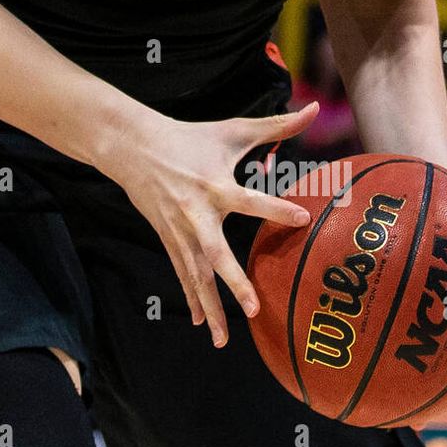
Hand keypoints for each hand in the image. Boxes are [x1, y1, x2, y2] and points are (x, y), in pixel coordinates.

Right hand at [98, 102, 318, 344]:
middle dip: (233, 282)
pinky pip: (182, 273)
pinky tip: (200, 324)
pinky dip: (191, 298)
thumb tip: (313, 106)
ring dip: (208, 306)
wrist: (134, 147)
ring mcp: (180, 231)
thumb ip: (275, 126)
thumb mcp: (232, 131)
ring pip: (195, 274)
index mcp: (215, 184)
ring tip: (221, 340)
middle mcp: (197, 214)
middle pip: (216, 253)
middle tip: (254, 307)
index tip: (304, 217)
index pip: (251, 199)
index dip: (276, 208)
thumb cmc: (190, 137)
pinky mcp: (168, 239)